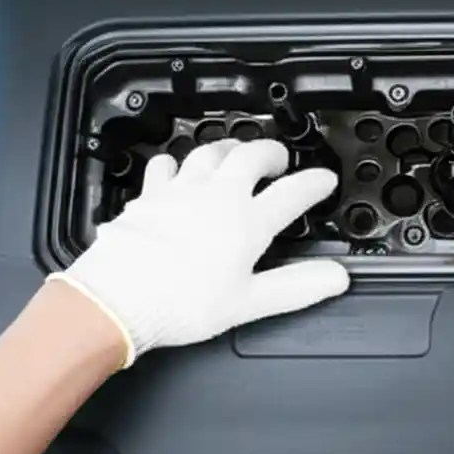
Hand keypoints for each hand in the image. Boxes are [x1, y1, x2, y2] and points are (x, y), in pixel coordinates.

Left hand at [50, 139, 349, 367]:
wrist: (117, 299)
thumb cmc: (181, 305)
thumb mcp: (248, 303)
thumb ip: (295, 287)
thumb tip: (335, 277)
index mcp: (247, 222)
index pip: (292, 193)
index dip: (313, 183)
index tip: (324, 180)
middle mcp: (217, 197)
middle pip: (251, 157)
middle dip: (271, 153)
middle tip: (280, 160)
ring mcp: (180, 191)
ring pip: (210, 152)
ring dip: (229, 149)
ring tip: (238, 154)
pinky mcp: (150, 195)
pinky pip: (166, 165)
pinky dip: (179, 162)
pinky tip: (180, 168)